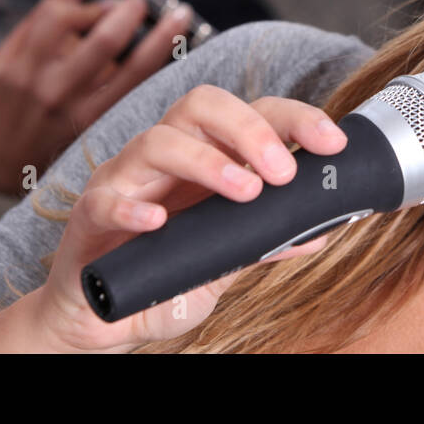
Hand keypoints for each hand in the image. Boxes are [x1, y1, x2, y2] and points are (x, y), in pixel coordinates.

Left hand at [0, 0, 193, 194]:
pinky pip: (35, 18)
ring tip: (105, 5)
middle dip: (129, 11)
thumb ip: (120, 93)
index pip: (137, 69)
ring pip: (61, 19)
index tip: (180, 13)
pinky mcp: (3, 64)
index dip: (165, 36)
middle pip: (103, 40)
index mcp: (90, 120)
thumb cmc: (58, 146)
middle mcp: (58, 98)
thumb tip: (148, 43)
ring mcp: (25, 79)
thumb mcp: (95, 133)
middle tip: (138, 2)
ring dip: (91, 4)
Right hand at [29, 85, 348, 352]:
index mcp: (205, 156)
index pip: (250, 113)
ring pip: (157, 141)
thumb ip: (262, 241)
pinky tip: (158, 222)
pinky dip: (132, 206)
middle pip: (200, 106)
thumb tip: (321, 230)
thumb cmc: (166, 275)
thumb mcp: (223, 260)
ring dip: (205, 162)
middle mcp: (166, 156)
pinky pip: (105, 199)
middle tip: (283, 171)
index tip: (332, 143)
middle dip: (249, 129)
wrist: (104, 317)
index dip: (293, 119)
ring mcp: (125, 179)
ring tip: (244, 192)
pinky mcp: (90, 215)